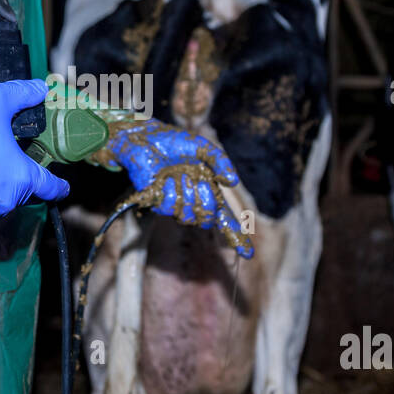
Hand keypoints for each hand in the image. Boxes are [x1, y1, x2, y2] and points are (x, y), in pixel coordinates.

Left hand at [99, 118, 253, 257]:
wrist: (145, 139)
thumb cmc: (174, 144)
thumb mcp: (203, 147)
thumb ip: (221, 161)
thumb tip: (232, 182)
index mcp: (208, 192)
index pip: (226, 220)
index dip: (237, 238)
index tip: (248, 254)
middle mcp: (193, 203)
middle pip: (208, 217)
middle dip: (207, 198)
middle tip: (198, 179)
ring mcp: (175, 205)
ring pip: (188, 214)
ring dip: (186, 189)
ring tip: (176, 173)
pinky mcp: (157, 204)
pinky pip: (170, 206)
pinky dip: (170, 187)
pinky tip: (163, 176)